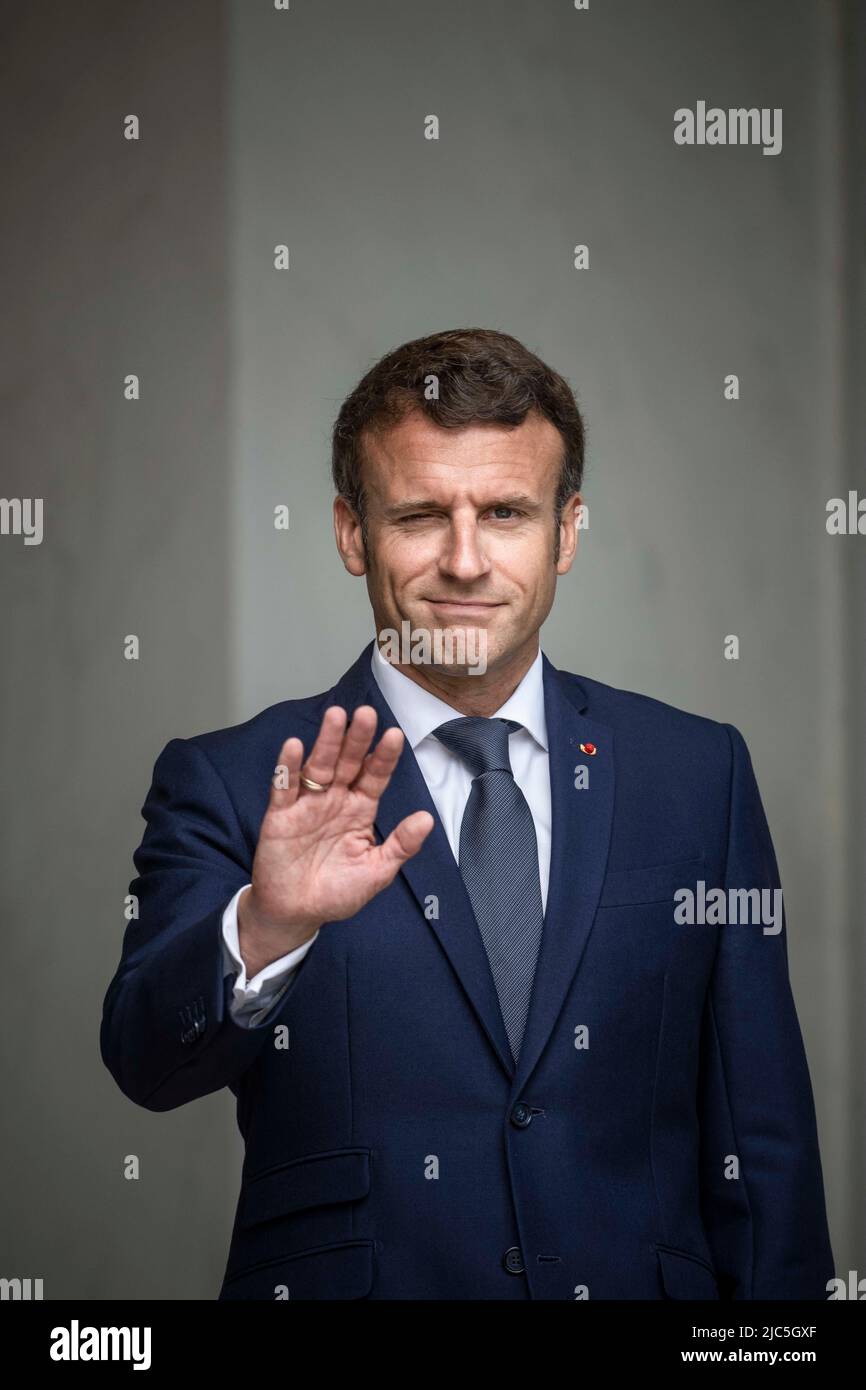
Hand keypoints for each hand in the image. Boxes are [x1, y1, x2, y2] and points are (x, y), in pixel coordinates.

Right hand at [237, 705, 433, 974]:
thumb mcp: (377, 871)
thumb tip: (427, 818)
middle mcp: (335, 800)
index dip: (384, 757)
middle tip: (366, 713)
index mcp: (360, 810)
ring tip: (336, 717)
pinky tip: (292, 747)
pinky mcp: (281, 815)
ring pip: (318, 766)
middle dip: (357, 739)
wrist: (296, 913)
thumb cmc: (337, 892)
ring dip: (326, 741)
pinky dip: (287, 768)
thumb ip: (401, 845)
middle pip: (347, 762)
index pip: (375, 776)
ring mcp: (307, 805)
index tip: (394, 735)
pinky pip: (284, 788)